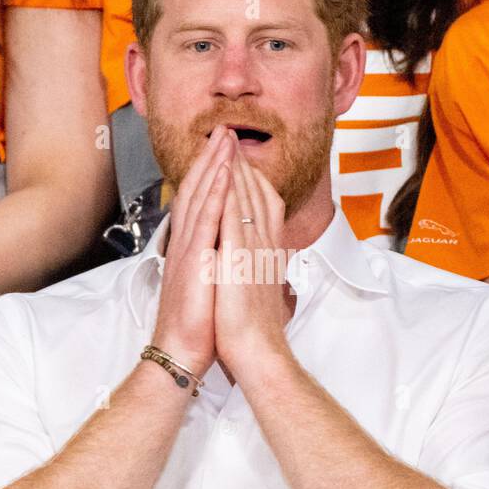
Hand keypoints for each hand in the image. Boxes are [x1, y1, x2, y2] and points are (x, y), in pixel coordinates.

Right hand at [149, 125, 233, 374]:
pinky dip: (214, 194)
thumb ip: (211, 260)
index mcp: (191, 247)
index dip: (210, 172)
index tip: (223, 149)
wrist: (182, 352)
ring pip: (199, 198)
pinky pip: (205, 221)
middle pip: (196, 190)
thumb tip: (223, 247)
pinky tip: (222, 174)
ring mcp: (187, 250)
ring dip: (211, 165)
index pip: (200, 200)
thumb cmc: (197, 325)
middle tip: (223, 129)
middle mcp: (186, 243)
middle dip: (210, 157)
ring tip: (223, 138)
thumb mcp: (207, 283)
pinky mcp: (193, 262)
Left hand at [214, 152, 291, 378]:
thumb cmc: (254, 331)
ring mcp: (253, 250)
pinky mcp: (238, 258)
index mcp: (268, 253)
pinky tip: (219, 172)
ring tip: (223, 141)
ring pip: (245, 198)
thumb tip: (258, 263)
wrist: (257, 353)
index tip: (239, 159)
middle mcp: (264, 245)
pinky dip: (227, 191)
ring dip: (234, 166)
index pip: (264, 205)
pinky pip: (233, 216)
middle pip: (255, 193)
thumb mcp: (260, 292)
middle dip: (240, 162)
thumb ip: (260, 270)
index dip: (252, 179)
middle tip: (229, 135)